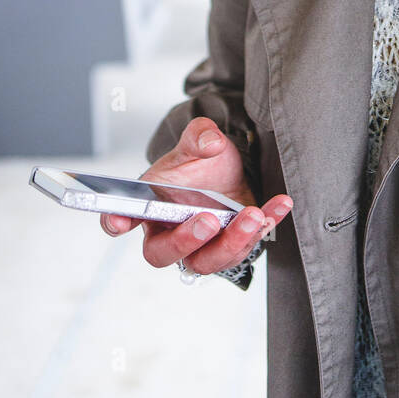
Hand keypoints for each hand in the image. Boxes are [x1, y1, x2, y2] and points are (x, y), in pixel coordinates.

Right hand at [100, 116, 293, 274]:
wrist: (231, 171)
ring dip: (232, 242)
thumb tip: (210, 143)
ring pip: (208, 261)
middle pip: (165, 254)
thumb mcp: (198, 142)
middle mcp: (170, 232)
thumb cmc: (202, 163)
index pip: (122, 218)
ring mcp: (202, 246)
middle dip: (186, 241)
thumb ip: (200, 136)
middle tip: (208, 220)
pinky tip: (280, 205)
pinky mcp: (232, 247)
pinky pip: (247, 247)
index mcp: (150, 206)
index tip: (120, 221)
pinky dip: (266, 225)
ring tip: (252, 215)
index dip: (117, 221)